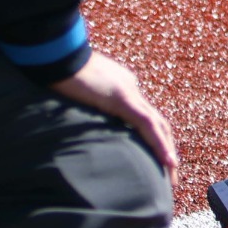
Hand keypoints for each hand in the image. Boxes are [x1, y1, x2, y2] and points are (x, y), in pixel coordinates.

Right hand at [52, 51, 178, 176]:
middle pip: (156, 121)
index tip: (153, 158)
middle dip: (164, 146)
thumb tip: (76, 123)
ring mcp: (129, 91)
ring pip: (157, 125)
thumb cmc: (59, 71)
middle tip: (169, 172)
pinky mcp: (122, 98)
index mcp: (122, 86)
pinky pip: (146, 124)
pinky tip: (168, 161)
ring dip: (166, 151)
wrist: (56, 54)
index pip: (142, 114)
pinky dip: (158, 144)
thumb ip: (86, 103)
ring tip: (172, 174)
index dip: (151, 136)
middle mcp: (130, 88)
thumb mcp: (77, 91)